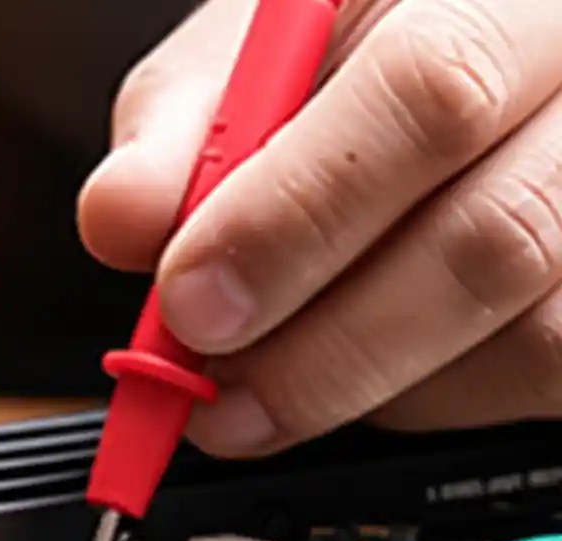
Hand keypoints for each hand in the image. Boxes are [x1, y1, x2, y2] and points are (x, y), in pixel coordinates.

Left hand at [78, 0, 561, 456]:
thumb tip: (123, 221)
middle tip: (212, 396)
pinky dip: (432, 401)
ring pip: (530, 336)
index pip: (426, 96)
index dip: (291, 220)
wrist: (474, 37)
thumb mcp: (261, 38)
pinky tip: (368, 364)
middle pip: (496, 238)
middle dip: (324, 347)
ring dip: (368, 389)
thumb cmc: (356, 35)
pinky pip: (544, 380)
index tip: (187, 303)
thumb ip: (189, 121)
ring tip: (268, 381)